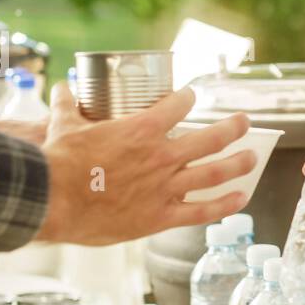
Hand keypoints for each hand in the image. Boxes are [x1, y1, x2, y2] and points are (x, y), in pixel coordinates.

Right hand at [36, 82, 254, 244]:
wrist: (52, 199)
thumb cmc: (57, 161)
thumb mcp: (63, 125)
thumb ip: (66, 105)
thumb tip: (61, 88)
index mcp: (142, 129)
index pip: (178, 105)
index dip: (188, 98)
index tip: (192, 97)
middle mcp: (162, 156)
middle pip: (211, 138)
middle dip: (232, 128)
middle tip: (244, 122)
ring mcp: (165, 187)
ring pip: (214, 173)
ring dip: (238, 164)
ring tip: (252, 158)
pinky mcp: (160, 216)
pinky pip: (201, 211)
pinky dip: (225, 205)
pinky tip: (241, 198)